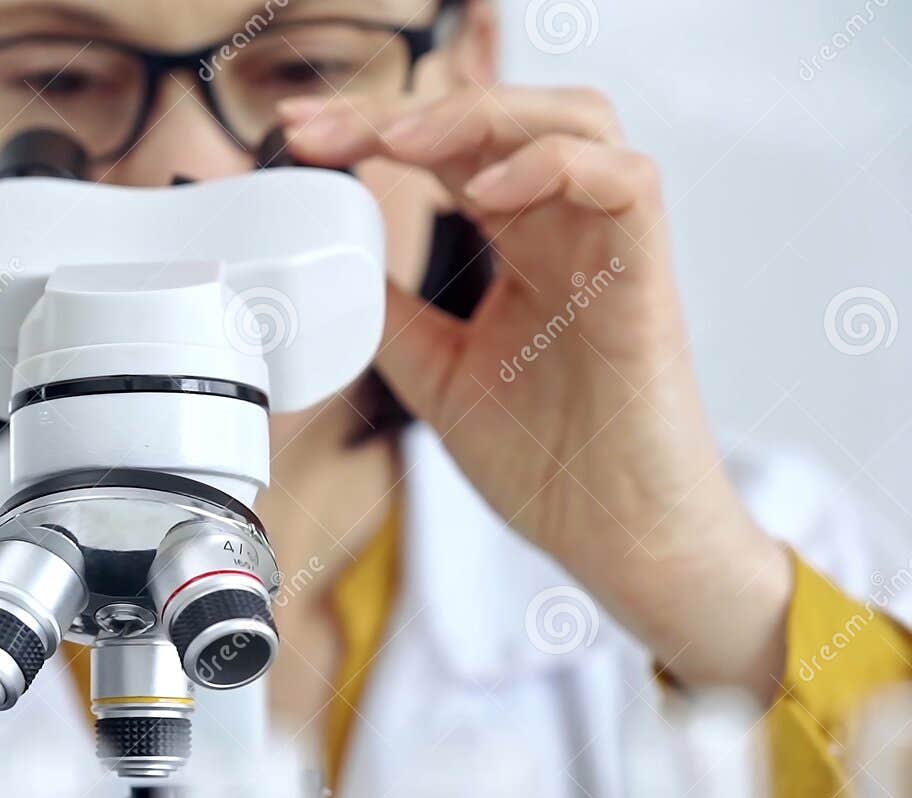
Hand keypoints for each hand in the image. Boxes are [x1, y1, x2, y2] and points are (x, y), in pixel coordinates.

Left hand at [281, 86, 791, 695]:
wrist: (615, 541)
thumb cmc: (552, 464)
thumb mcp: (437, 373)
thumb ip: (389, 314)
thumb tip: (331, 267)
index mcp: (524, 248)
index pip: (452, 153)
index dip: (375, 128)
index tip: (300, 134)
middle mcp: (569, 235)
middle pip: (505, 116)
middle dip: (408, 107)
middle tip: (323, 128)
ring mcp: (610, 251)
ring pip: (575, 120)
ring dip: (480, 116)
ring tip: (399, 144)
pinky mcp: (646, 282)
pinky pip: (626, 185)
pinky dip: (556, 167)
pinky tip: (487, 190)